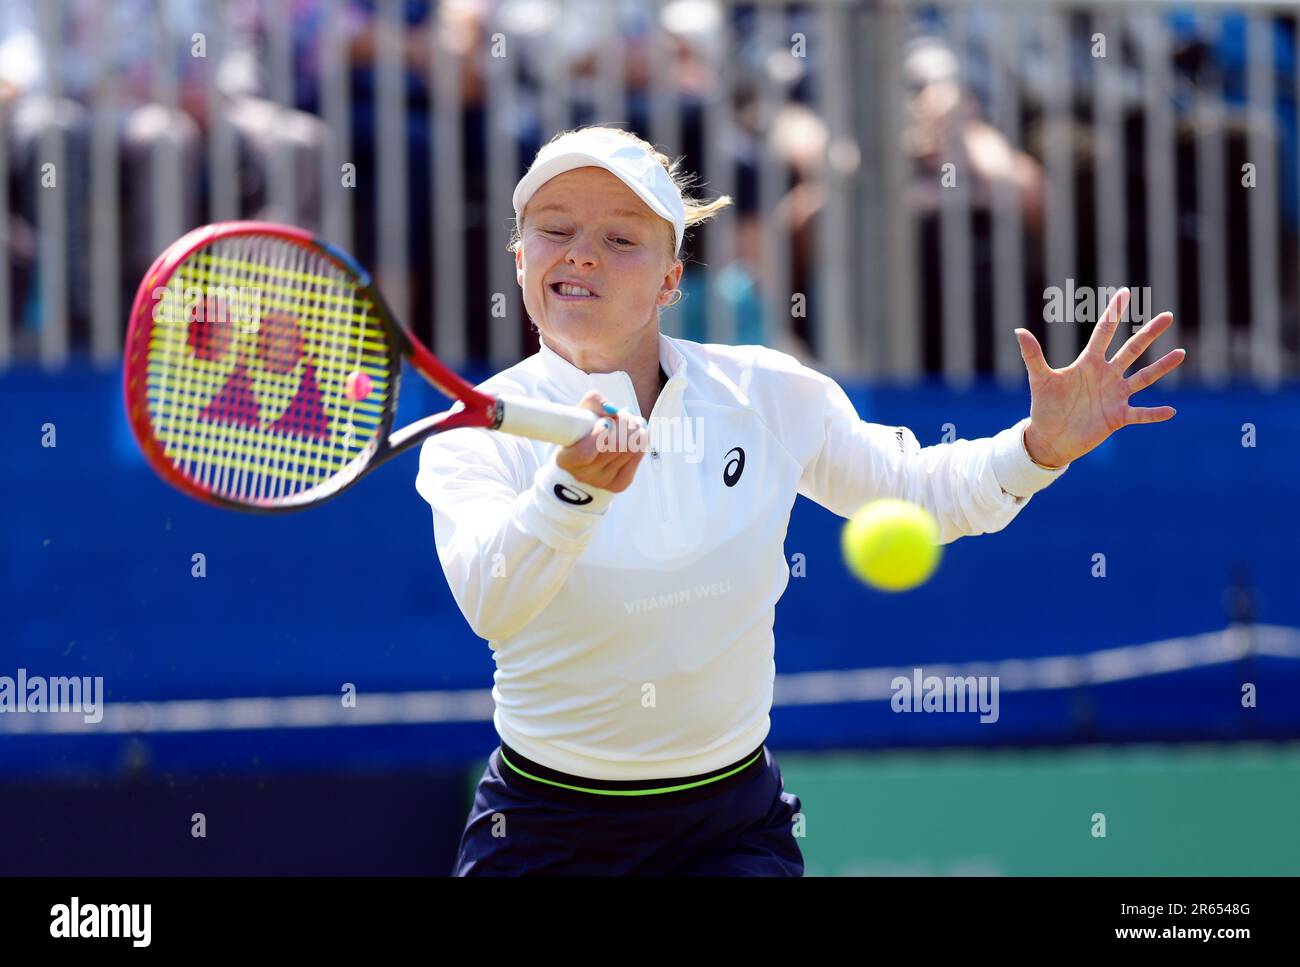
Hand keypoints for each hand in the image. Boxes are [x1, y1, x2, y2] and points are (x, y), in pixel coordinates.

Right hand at [556, 391, 648, 493]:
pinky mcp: (619, 484)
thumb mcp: (581, 413)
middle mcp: (583, 475)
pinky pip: (637, 458)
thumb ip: (593, 403)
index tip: (606, 421)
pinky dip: (641, 442)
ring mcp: (602, 482)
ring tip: (632, 421)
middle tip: (625, 414)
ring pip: (629, 451)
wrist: (585, 462)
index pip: (585, 452)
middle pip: (615, 448)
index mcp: (566, 459)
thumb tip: (612, 409)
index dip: (600, 435)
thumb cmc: (582, 432)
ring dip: (635, 430)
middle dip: (625, 424)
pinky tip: (639, 433)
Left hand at [1015, 287, 1185, 467]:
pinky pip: (1141, 414)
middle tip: (1167, 316)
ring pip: (1144, 378)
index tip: (1124, 293)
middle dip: (1148, 333)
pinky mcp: (1118, 417)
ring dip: (1162, 367)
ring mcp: (1115, 396)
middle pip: (1132, 350)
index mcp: (1089, 364)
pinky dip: (1154, 414)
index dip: (1113, 313)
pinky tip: (1170, 410)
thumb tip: (1018, 330)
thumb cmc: (1045, 406)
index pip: (1104, 333)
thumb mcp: (1040, 379)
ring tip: (1180, 353)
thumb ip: (1032, 355)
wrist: (1050, 437)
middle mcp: (1106, 376)